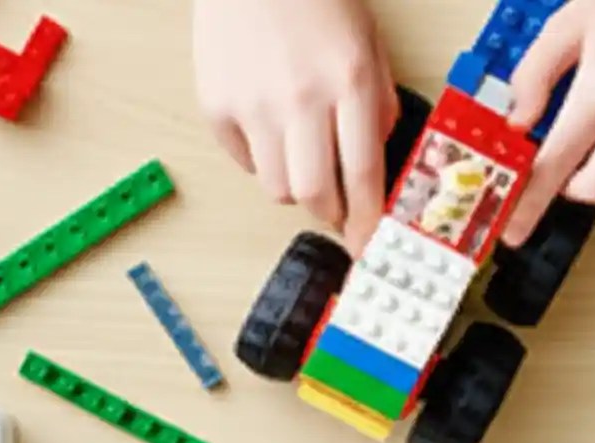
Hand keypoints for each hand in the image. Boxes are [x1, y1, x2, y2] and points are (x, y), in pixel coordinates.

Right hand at [192, 0, 399, 251]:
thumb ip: (378, 102)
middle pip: (316, 194)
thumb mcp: (367, 43)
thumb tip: (376, 159)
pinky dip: (260, 159)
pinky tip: (269, 128)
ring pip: (277, 188)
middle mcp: (300, 98)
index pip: (364, 173)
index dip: (369, 220)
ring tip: (301, 154)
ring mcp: (253, 104)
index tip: (370, 246)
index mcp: (348, 80)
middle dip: (332, 213)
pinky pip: (244, 162)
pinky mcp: (216, 105)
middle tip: (338, 209)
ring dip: (296, 185)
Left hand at [503, 0, 594, 245]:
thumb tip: (516, 122)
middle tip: (545, 169)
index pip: (558, 162)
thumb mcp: (567, 23)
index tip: (511, 229)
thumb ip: (533, 75)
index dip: (529, 200)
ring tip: (579, 143)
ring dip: (590, 182)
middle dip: (561, 190)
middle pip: (594, 190)